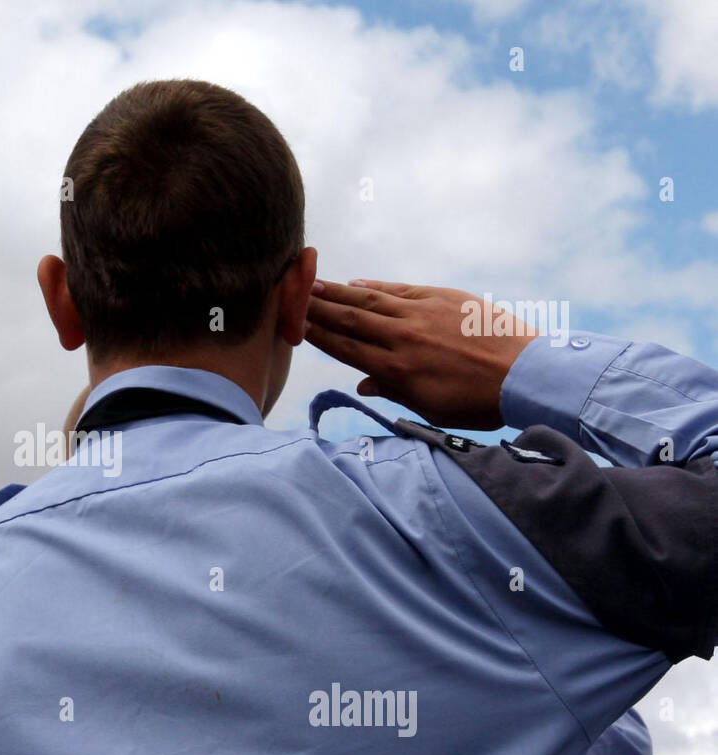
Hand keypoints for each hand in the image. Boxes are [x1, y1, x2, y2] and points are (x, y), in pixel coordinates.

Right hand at [305, 279, 536, 429]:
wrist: (525, 375)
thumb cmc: (478, 402)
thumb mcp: (432, 410)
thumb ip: (395, 393)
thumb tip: (363, 385)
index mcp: (398, 371)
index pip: (347, 350)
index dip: (319, 338)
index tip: (296, 328)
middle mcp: (403, 338)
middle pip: (350, 320)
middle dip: (318, 309)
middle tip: (291, 298)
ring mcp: (422, 314)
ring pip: (370, 300)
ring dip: (338, 292)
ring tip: (312, 284)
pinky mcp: (443, 298)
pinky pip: (400, 289)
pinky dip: (376, 286)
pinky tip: (357, 283)